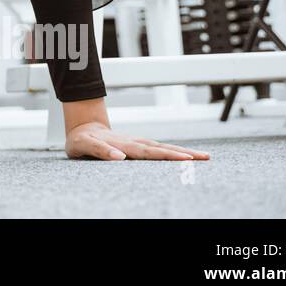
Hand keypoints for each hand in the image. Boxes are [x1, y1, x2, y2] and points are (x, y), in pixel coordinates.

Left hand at [65, 121, 210, 161]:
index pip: (148, 152)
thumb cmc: (80, 139)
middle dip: (183, 153)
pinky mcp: (138, 145)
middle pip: (161, 149)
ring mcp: (137, 143)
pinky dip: (174, 152)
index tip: (185, 158)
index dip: (166, 155)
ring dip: (182, 152)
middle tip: (204, 158)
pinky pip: (159, 149)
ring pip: (163, 148)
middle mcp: (133, 143)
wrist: (82, 127)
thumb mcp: (83, 145)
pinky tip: (187, 157)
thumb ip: (99, 150)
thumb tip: (119, 157)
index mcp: (122, 144)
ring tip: (203, 157)